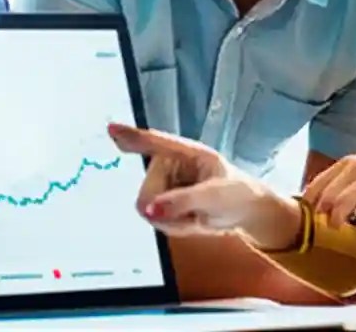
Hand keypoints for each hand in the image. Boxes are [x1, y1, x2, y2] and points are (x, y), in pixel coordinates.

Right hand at [107, 123, 301, 249]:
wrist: (244, 213)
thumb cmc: (236, 194)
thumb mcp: (215, 197)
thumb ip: (182, 201)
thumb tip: (150, 208)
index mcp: (186, 152)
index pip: (154, 142)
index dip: (131, 136)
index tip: (111, 129)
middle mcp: (169, 165)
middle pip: (146, 194)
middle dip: (168, 210)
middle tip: (196, 210)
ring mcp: (164, 183)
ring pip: (148, 210)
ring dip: (173, 220)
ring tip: (196, 213)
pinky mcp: (162, 200)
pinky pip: (155, 220)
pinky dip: (174, 226)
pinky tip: (191, 219)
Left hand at [304, 140, 355, 227]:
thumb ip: (355, 176)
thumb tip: (336, 196)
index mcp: (353, 162)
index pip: (320, 181)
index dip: (310, 199)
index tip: (308, 215)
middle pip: (328, 193)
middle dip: (321, 212)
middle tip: (322, 227)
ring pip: (344, 200)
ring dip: (337, 217)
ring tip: (337, 228)